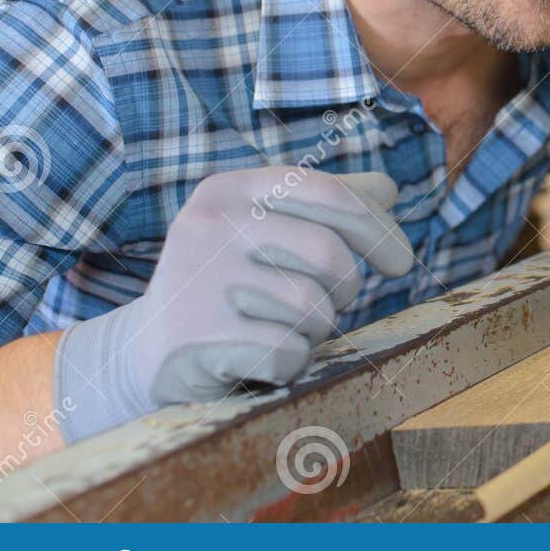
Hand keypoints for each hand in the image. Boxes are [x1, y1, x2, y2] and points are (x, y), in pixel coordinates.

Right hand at [54, 167, 412, 440]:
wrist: (149, 351)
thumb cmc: (229, 283)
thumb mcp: (265, 230)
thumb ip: (327, 206)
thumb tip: (388, 190)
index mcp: (230, 189)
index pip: (328, 193)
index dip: (377, 228)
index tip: (401, 263)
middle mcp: (210, 224)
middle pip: (328, 254)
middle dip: (344, 288)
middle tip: (329, 303)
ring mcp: (200, 279)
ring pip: (313, 307)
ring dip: (314, 328)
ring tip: (280, 326)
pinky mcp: (198, 335)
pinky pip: (288, 351)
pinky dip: (290, 361)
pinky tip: (259, 356)